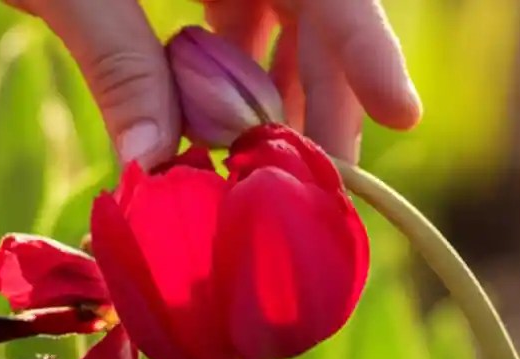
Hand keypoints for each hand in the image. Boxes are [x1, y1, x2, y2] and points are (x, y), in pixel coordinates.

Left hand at [10, 0, 419, 164]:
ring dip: (274, 87)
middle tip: (324, 181)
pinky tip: (214, 125)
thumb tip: (151, 175)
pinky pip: (235, 3)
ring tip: (266, 168)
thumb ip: (118, 67)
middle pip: (314, 3)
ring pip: (278, 9)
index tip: (401, 114)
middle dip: (321, 91)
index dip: (368, 45)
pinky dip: (229, 64)